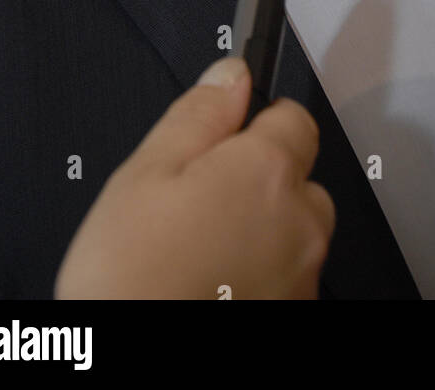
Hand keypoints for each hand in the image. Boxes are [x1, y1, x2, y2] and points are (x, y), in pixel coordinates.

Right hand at [54, 56, 335, 298]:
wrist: (132, 368)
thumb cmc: (130, 281)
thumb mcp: (144, 174)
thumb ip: (199, 114)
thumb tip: (231, 74)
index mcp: (267, 171)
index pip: (292, 116)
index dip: (252, 124)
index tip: (223, 141)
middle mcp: (301, 221)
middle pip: (298, 178)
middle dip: (258, 183)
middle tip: (195, 206)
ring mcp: (304, 275)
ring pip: (294, 232)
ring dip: (261, 233)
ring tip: (198, 255)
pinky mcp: (296, 314)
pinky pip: (288, 277)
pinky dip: (260, 277)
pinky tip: (212, 287)